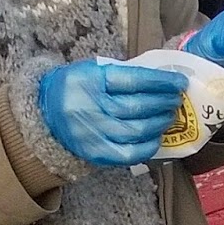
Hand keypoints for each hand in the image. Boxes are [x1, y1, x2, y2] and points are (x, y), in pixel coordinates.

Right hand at [38, 59, 186, 165]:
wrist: (44, 111)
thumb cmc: (76, 87)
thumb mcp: (93, 70)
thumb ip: (123, 75)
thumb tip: (162, 81)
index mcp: (91, 80)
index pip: (134, 80)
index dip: (161, 82)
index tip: (179, 82)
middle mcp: (91, 107)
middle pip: (138, 106)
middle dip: (164, 102)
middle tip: (176, 99)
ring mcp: (92, 132)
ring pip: (136, 130)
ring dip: (159, 123)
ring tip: (169, 116)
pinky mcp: (95, 152)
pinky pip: (128, 154)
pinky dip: (147, 146)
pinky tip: (156, 137)